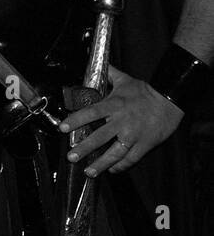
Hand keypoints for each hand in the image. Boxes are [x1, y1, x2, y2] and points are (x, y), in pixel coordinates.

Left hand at [60, 65, 183, 176]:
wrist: (172, 100)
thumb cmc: (147, 92)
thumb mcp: (126, 80)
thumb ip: (109, 74)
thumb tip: (98, 63)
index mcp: (115, 105)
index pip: (91, 113)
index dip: (76, 120)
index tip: (63, 128)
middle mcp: (122, 121)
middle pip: (100, 137)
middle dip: (84, 148)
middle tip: (71, 156)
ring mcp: (134, 135)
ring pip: (115, 152)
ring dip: (101, 163)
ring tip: (88, 171)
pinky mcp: (145, 144)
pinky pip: (131, 158)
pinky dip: (121, 165)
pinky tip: (111, 170)